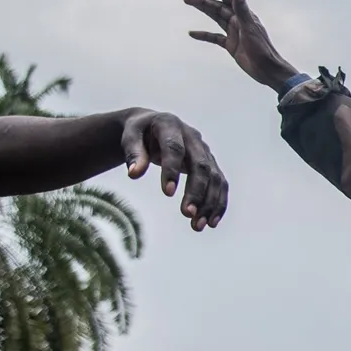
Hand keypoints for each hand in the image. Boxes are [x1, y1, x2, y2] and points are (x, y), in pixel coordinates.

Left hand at [120, 110, 226, 230]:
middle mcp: (193, 138)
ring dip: (209, 203)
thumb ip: (133, 153)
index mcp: (171, 126)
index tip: (168, 193)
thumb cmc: (139, 133)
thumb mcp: (130, 137)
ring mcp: (205, 151)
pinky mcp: (211, 164)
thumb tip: (134, 174)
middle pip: (200, 166)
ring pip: (214, 178)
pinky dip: (218, 203)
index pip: (175, 149)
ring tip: (197, 225)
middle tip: (187, 214)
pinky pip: (220, 184)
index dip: (172, 170)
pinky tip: (211, 222)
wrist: (154, 125)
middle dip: (196, 192)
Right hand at [185, 0, 299, 92]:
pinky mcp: (231, 45)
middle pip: (218, 9)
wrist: (266, 70)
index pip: (229, 1)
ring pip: (216, 19)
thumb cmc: (261, 48)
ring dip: (204, 11)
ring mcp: (234, 33)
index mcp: (245, 16)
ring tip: (190, 4)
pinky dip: (204, 35)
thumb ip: (242, 9)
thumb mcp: (249, 27)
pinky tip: (192, 33)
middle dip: (204, 2)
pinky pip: (214, 37)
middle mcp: (239, 22)